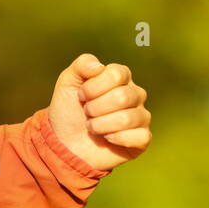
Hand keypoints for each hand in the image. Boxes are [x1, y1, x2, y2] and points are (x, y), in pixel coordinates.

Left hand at [44, 54, 151, 172]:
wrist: (65, 143)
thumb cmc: (69, 110)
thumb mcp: (67, 82)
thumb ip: (82, 65)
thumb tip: (99, 66)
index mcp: (121, 77)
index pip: (117, 74)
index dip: (94, 87)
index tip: (81, 95)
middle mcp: (135, 94)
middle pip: (122, 97)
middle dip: (95, 108)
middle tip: (87, 113)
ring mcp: (141, 116)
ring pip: (127, 118)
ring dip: (100, 125)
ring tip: (93, 127)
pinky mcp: (143, 138)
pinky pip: (140, 136)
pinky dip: (116, 139)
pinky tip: (107, 138)